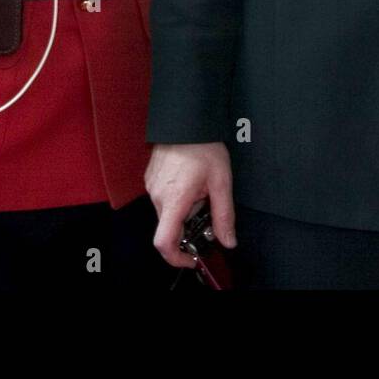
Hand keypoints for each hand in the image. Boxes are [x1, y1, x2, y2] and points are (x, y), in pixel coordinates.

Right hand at [146, 142, 235, 267]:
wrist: (186, 119)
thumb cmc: (204, 146)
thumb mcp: (221, 182)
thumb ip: (224, 215)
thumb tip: (228, 241)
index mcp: (174, 200)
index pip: (164, 243)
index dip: (176, 258)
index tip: (192, 258)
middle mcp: (157, 196)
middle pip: (169, 228)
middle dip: (188, 227)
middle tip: (207, 209)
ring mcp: (151, 187)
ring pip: (166, 214)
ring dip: (183, 211)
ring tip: (200, 189)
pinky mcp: (150, 179)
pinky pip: (162, 199)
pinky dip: (176, 200)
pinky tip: (189, 182)